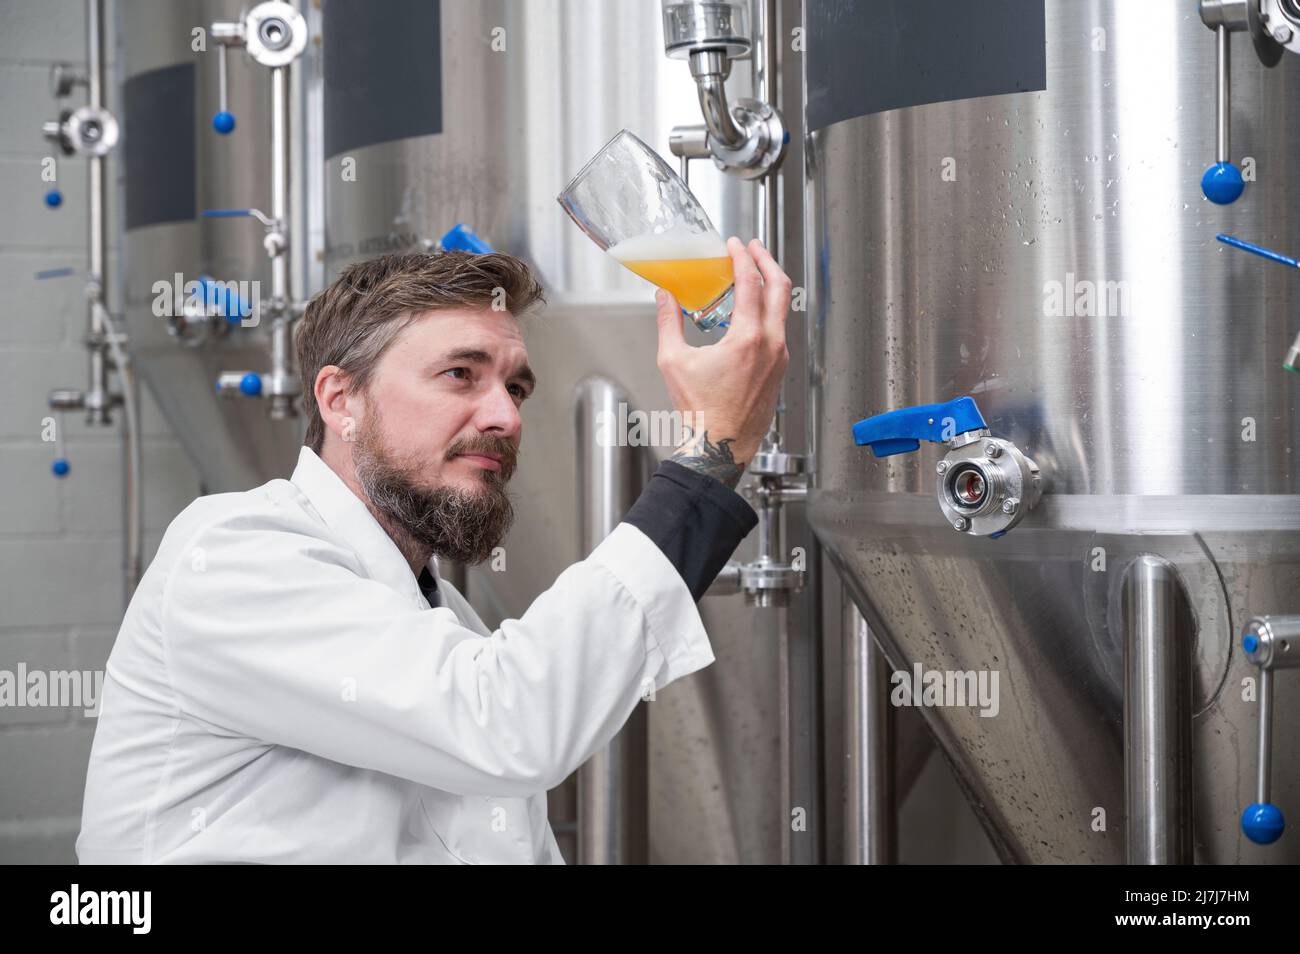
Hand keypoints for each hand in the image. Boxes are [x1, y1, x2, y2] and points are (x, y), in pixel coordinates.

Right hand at [654, 236, 790, 487]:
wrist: (720, 446)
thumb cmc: (700, 411)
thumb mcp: (674, 361)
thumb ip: (669, 322)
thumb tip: (664, 297)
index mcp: (749, 338)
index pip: (751, 282)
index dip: (742, 257)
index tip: (734, 244)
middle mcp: (772, 345)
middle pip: (780, 288)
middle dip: (767, 261)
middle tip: (753, 248)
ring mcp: (780, 359)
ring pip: (783, 310)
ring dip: (769, 287)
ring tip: (752, 277)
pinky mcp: (779, 371)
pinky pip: (779, 331)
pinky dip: (768, 312)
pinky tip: (751, 314)